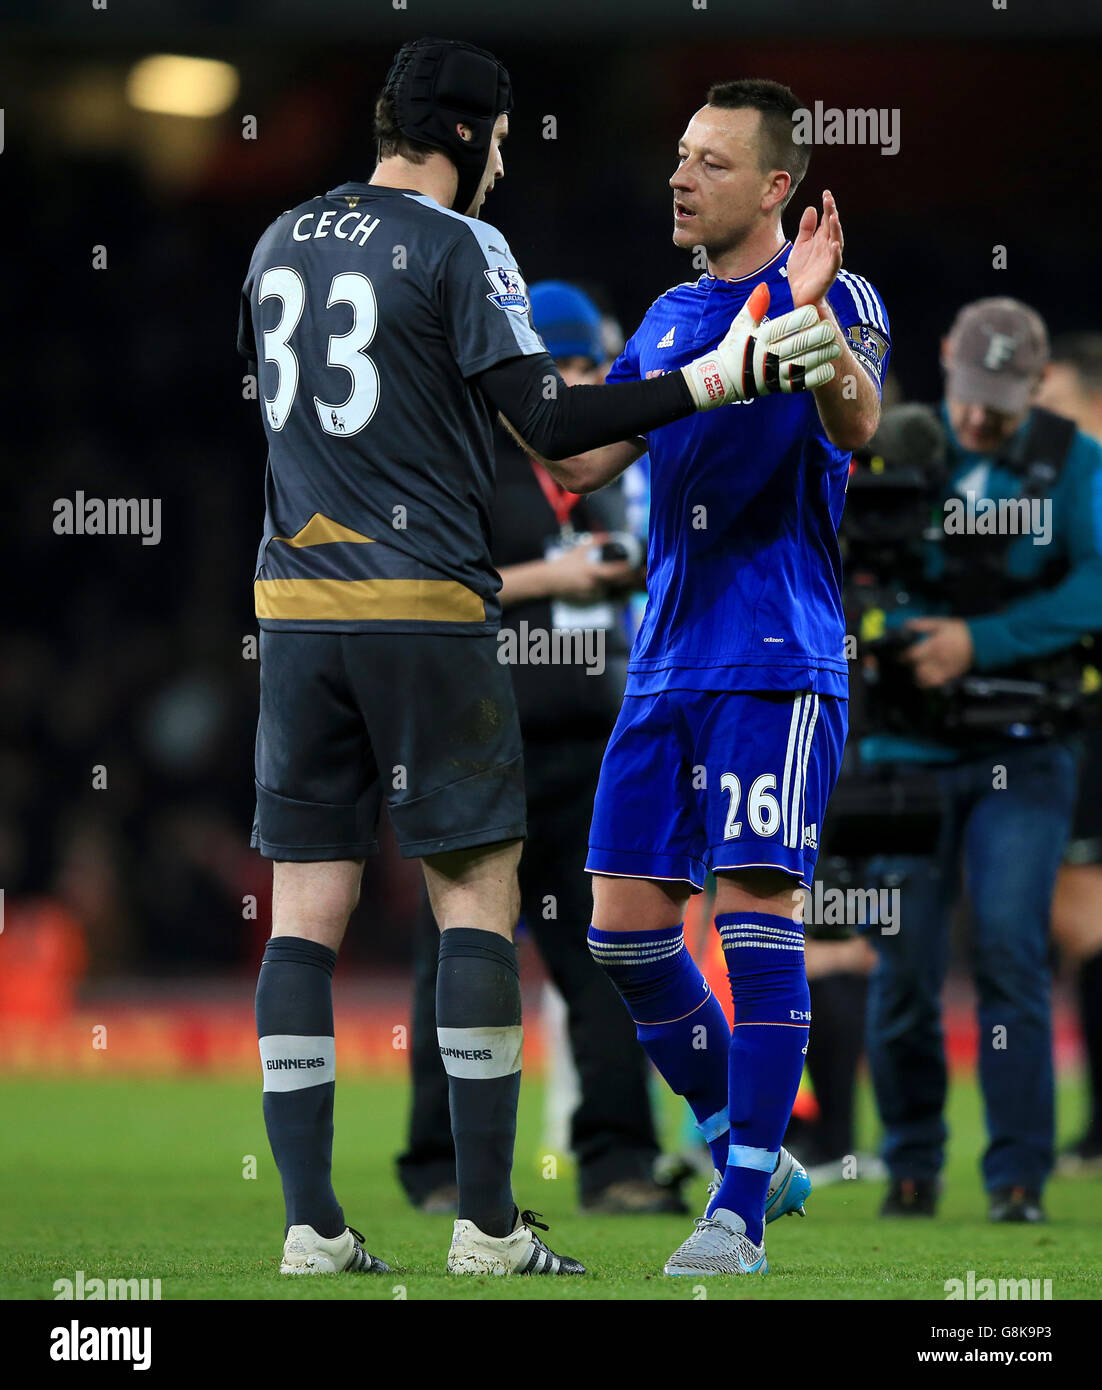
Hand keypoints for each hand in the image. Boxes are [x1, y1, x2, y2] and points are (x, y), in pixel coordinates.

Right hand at [545, 545, 635, 601]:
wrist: (550, 580)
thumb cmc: (565, 563)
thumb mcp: (580, 549)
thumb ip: (597, 541)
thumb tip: (610, 536)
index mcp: (593, 571)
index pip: (618, 571)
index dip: (631, 569)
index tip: (640, 565)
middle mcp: (595, 585)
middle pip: (621, 584)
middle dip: (633, 579)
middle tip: (643, 574)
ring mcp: (593, 594)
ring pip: (616, 593)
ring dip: (627, 588)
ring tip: (638, 583)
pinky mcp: (591, 601)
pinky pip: (608, 598)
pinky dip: (617, 594)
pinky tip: (625, 590)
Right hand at [680, 282, 839, 410]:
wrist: (723, 381)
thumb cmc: (735, 348)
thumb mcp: (740, 325)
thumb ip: (754, 306)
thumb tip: (764, 286)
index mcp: (759, 338)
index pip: (784, 326)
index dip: (802, 318)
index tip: (814, 312)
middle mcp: (767, 357)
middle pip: (798, 344)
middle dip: (818, 336)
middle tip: (831, 329)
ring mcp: (773, 374)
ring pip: (803, 363)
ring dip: (822, 355)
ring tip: (836, 347)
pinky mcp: (779, 388)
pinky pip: (801, 384)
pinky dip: (816, 376)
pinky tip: (828, 368)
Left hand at [786, 190, 843, 307]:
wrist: (800, 294)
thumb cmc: (802, 271)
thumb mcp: (800, 245)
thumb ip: (806, 229)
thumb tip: (811, 208)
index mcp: (821, 239)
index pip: (826, 220)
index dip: (827, 207)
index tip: (826, 193)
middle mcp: (828, 247)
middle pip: (832, 227)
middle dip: (831, 213)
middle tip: (829, 199)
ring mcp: (829, 259)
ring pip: (836, 241)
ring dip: (836, 230)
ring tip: (833, 217)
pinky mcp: (829, 273)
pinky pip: (834, 262)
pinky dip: (835, 253)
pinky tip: (834, 245)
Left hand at [900, 618, 974, 688]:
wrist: (979, 642)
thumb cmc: (959, 631)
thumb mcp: (941, 623)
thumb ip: (923, 624)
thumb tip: (907, 625)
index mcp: (933, 646)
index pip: (911, 655)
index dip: (902, 657)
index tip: (898, 656)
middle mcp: (936, 659)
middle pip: (916, 669)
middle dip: (909, 667)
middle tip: (906, 665)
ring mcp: (943, 669)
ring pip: (924, 678)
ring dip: (917, 676)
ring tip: (913, 673)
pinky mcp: (950, 675)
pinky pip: (935, 684)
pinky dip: (927, 684)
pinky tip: (923, 681)